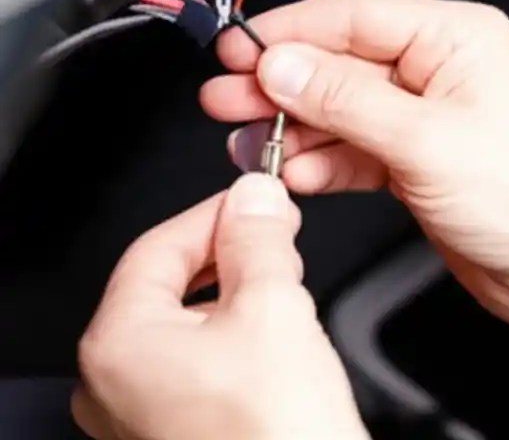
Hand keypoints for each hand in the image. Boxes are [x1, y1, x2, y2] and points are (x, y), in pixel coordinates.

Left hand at [73, 174, 366, 439]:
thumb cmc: (276, 433)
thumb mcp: (274, 307)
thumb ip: (259, 241)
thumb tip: (253, 201)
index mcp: (116, 345)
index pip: (158, 246)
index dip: (217, 213)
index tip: (259, 200)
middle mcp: (112, 386)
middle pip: (168, 287)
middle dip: (228, 256)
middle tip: (280, 237)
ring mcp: (140, 419)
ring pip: (186, 328)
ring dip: (236, 297)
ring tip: (288, 288)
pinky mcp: (176, 437)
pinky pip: (197, 369)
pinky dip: (235, 341)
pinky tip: (278, 341)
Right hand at [200, 0, 508, 376]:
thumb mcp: (427, 141)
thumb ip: (347, 101)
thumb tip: (285, 66)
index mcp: (459, 39)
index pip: (357, 15)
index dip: (291, 30)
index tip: (238, 49)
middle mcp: (445, 72)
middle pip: (343, 62)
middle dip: (282, 81)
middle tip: (226, 97)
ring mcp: (432, 119)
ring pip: (343, 109)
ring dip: (294, 126)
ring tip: (244, 139)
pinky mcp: (422, 164)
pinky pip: (357, 151)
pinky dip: (321, 162)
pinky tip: (291, 170)